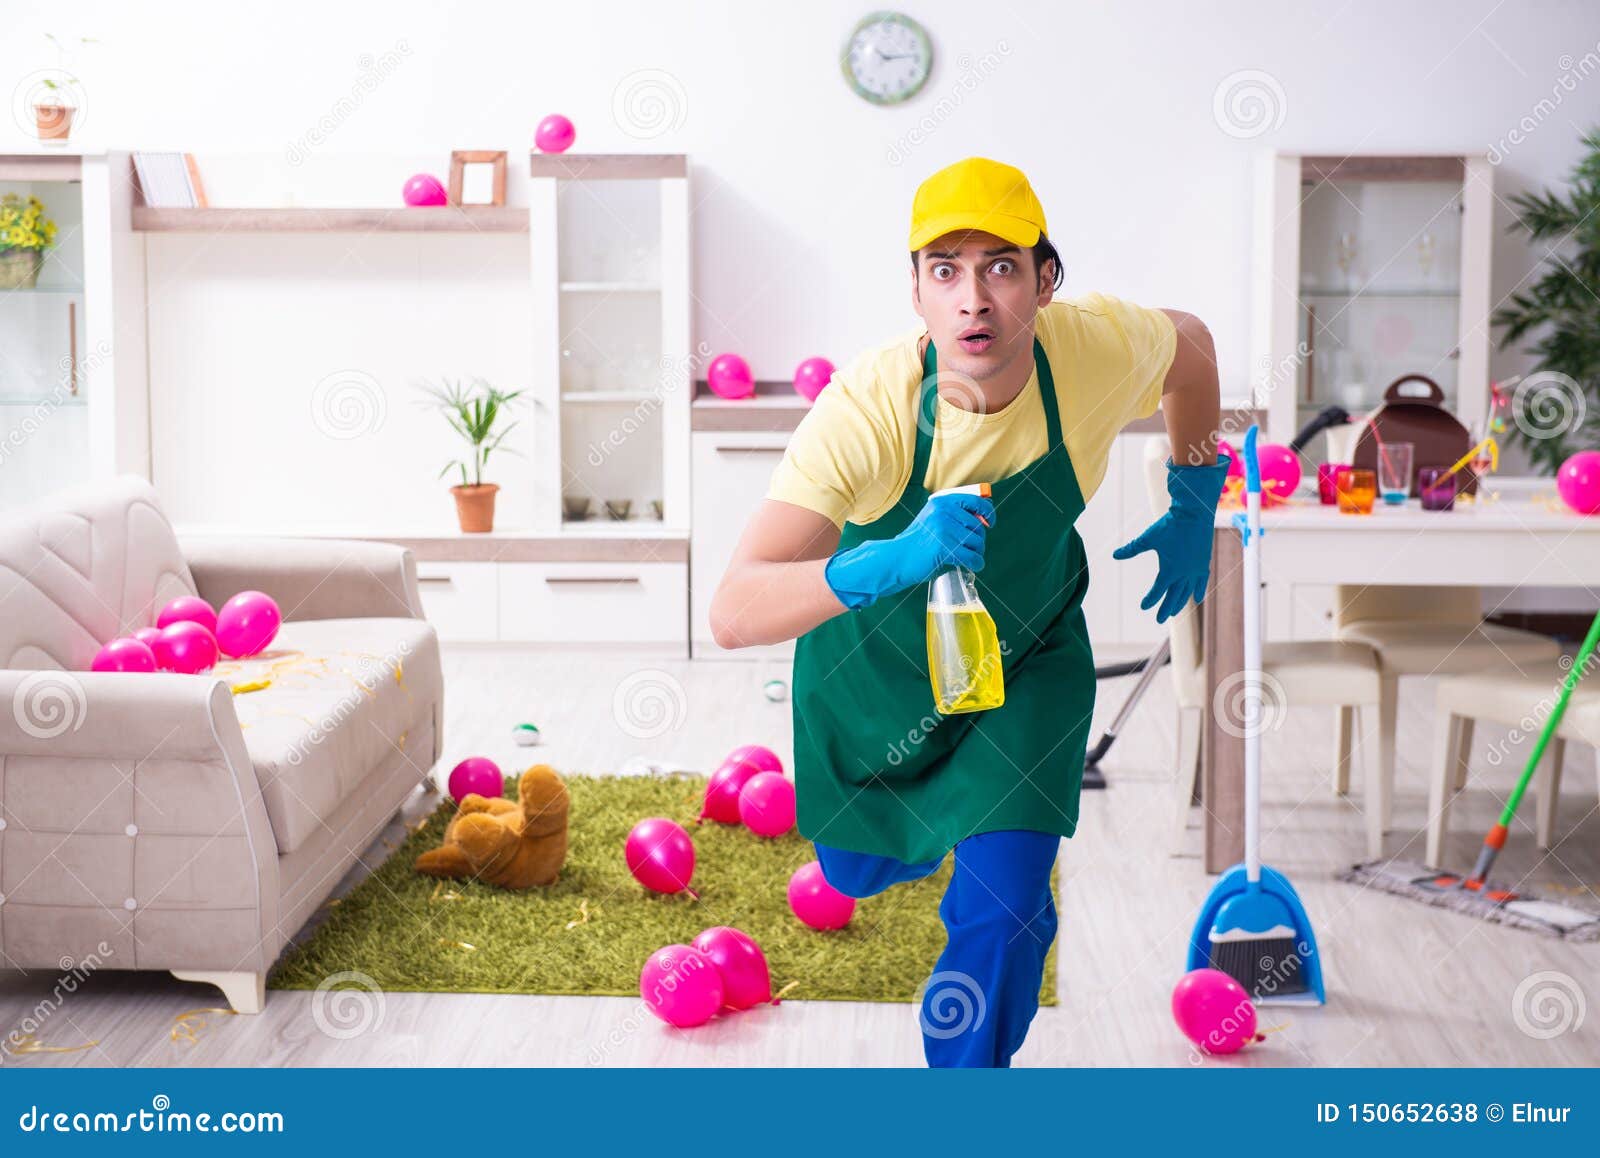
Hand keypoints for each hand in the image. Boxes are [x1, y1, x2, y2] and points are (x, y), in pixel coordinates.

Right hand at [825, 491, 994, 609]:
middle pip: (978, 526)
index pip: (976, 501)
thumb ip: (953, 516)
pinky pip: (972, 557)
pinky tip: (973, 565)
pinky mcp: (945, 548)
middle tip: (972, 549)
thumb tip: (984, 519)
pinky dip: (976, 563)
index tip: (990, 522)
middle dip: (979, 540)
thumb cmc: (916, 542)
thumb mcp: (932, 520)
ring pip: (977, 543)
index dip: (988, 512)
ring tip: (969, 557)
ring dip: (977, 552)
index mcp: (942, 503)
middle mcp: (944, 513)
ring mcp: (944, 530)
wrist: (896, 558)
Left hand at [1112, 455, 1230, 622]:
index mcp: (1170, 570)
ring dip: (1181, 603)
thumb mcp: (1147, 538)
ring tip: (1175, 613)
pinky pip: (1202, 581)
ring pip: (1188, 591)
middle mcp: (1184, 573)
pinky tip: (1197, 599)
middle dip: (1166, 608)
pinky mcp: (1203, 563)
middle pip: (1174, 596)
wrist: (1194, 513)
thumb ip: (1131, 549)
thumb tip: (1114, 555)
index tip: (1143, 606)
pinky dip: (1199, 590)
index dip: (1151, 599)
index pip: (1158, 590)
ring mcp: (1196, 569)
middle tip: (1160, 620)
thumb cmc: (1170, 526)